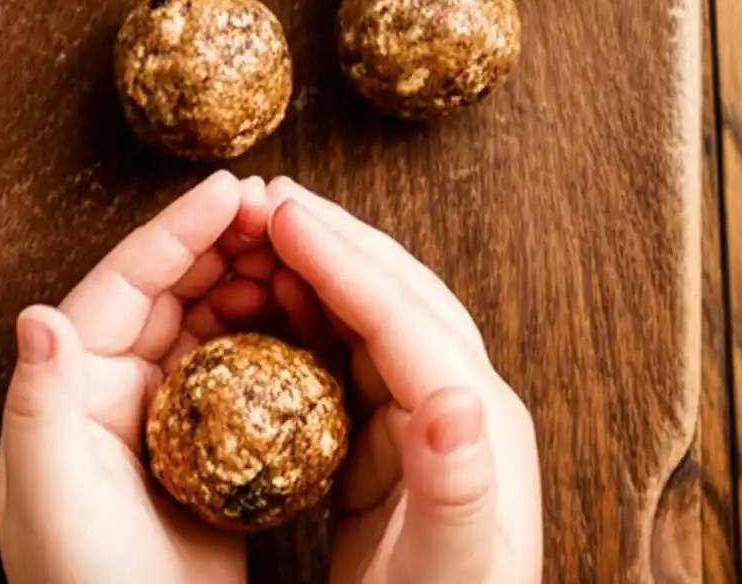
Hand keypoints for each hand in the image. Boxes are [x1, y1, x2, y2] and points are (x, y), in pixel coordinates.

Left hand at [0, 171, 283, 583]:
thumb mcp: (53, 501)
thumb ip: (40, 407)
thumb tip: (34, 315)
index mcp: (68, 386)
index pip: (122, 287)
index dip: (176, 233)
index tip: (233, 192)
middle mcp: (108, 388)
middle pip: (170, 291)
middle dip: (224, 245)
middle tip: (284, 214)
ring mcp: (158, 414)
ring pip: (209, 323)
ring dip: (253, 284)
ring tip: (304, 259)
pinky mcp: (201, 446)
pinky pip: (239, 370)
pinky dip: (272, 336)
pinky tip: (309, 321)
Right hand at [264, 177, 542, 583]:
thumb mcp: (447, 567)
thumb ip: (455, 489)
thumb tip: (459, 402)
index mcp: (477, 424)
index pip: (404, 316)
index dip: (340, 258)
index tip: (279, 213)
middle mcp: (461, 401)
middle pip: (395, 292)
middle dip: (332, 237)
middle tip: (264, 196)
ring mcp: (428, 414)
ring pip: (371, 313)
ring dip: (320, 264)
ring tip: (264, 229)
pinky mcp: (393, 435)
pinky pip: (348, 351)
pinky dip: (311, 313)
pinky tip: (277, 298)